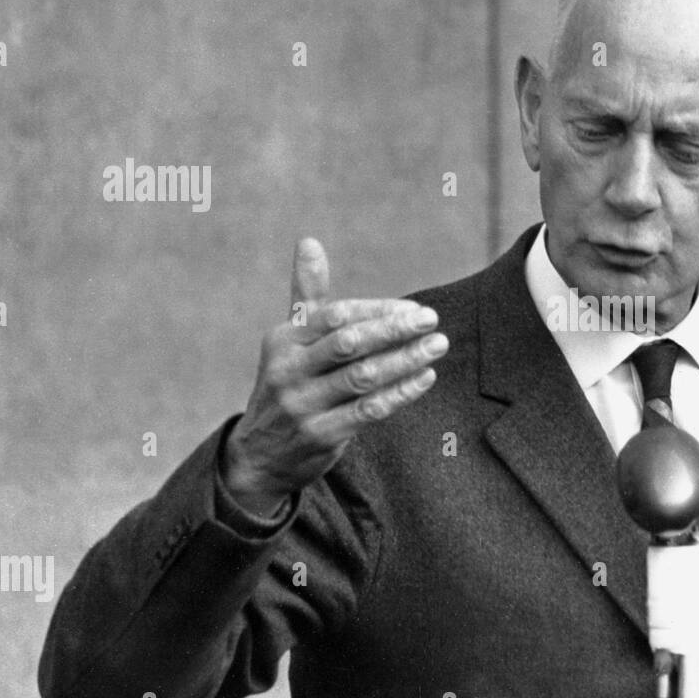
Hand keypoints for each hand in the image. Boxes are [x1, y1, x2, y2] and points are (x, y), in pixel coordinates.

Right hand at [220, 238, 447, 514]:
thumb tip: (309, 241)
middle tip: (431, 319)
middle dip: (394, 329)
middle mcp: (289, 369)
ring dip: (406, 359)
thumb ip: (306, 294)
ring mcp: (303, 404)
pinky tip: (425, 377)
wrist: (260, 456)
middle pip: (350, 342)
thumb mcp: (289, 341)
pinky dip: (400, 392)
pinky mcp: (321, 435)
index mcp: (284, 339)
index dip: (377, 310)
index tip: (412, 308)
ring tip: (438, 345)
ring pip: (364, 376)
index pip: (337, 315)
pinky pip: (369, 410)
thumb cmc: (288, 385)